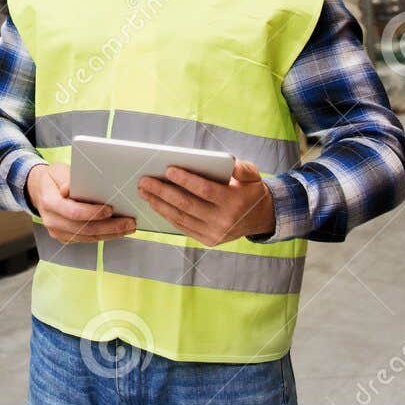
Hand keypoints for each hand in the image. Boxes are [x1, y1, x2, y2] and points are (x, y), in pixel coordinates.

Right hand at [27, 162, 134, 242]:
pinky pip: (87, 239)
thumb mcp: (58, 171)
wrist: (39, 190)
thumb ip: (67, 179)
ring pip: (88, 237)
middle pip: (84, 229)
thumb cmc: (53, 179)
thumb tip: (71, 188)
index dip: (93, 212)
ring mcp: (58, 232)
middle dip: (109, 227)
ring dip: (110, 234)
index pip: (73, 212)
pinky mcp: (65, 237)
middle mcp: (52, 221)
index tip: (111, 209)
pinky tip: (117, 231)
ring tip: (128, 227)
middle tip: (129, 222)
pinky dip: (104, 236)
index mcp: (49, 203)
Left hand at [137, 160, 273, 247]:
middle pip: (186, 204)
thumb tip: (229, 164)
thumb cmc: (250, 190)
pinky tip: (155, 204)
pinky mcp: (208, 240)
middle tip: (144, 180)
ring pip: (180, 217)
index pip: (205, 190)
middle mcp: (223, 220)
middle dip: (162, 191)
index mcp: (234, 202)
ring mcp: (214, 233)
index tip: (168, 169)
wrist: (260, 218)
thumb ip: (242, 168)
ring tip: (144, 191)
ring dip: (159, 204)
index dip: (186, 180)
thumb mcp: (253, 175)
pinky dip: (166, 215)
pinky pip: (182, 227)